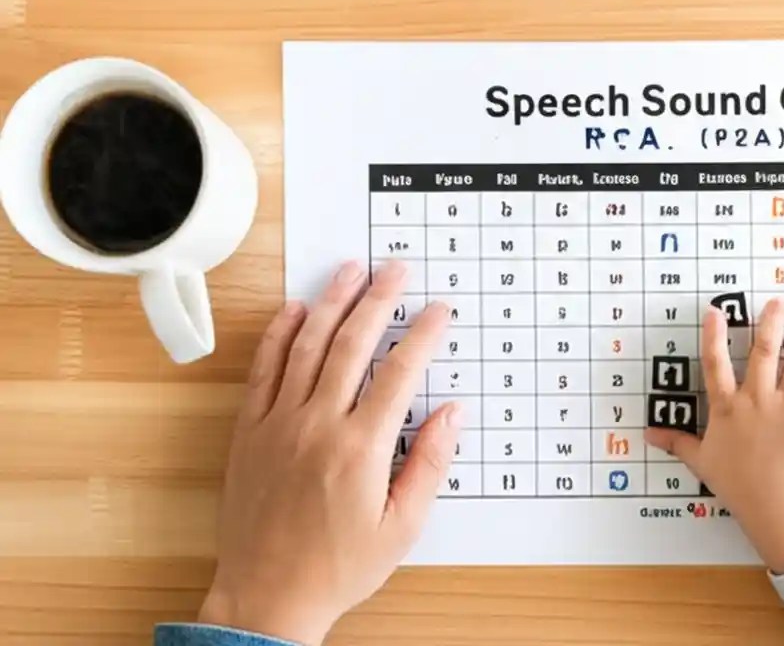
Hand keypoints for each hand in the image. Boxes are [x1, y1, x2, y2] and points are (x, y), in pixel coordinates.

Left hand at [198, 261, 459, 644]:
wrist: (268, 596)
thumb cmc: (338, 567)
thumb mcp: (402, 526)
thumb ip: (429, 464)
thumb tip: (452, 413)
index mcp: (360, 449)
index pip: (399, 372)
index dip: (423, 334)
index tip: (439, 312)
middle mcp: (317, 426)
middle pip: (352, 345)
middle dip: (379, 300)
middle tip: (396, 269)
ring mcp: (278, 425)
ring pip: (306, 347)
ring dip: (331, 303)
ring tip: (350, 271)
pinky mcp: (250, 432)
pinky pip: (263, 371)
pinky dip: (279, 335)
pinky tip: (294, 310)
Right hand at [645, 299, 783, 573]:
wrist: (775, 508)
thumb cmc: (738, 488)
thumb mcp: (702, 463)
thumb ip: (678, 443)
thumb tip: (649, 435)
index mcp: (726, 408)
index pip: (715, 365)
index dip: (713, 337)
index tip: (715, 310)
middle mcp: (755, 400)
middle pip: (763, 352)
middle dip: (771, 323)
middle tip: (779, 301)